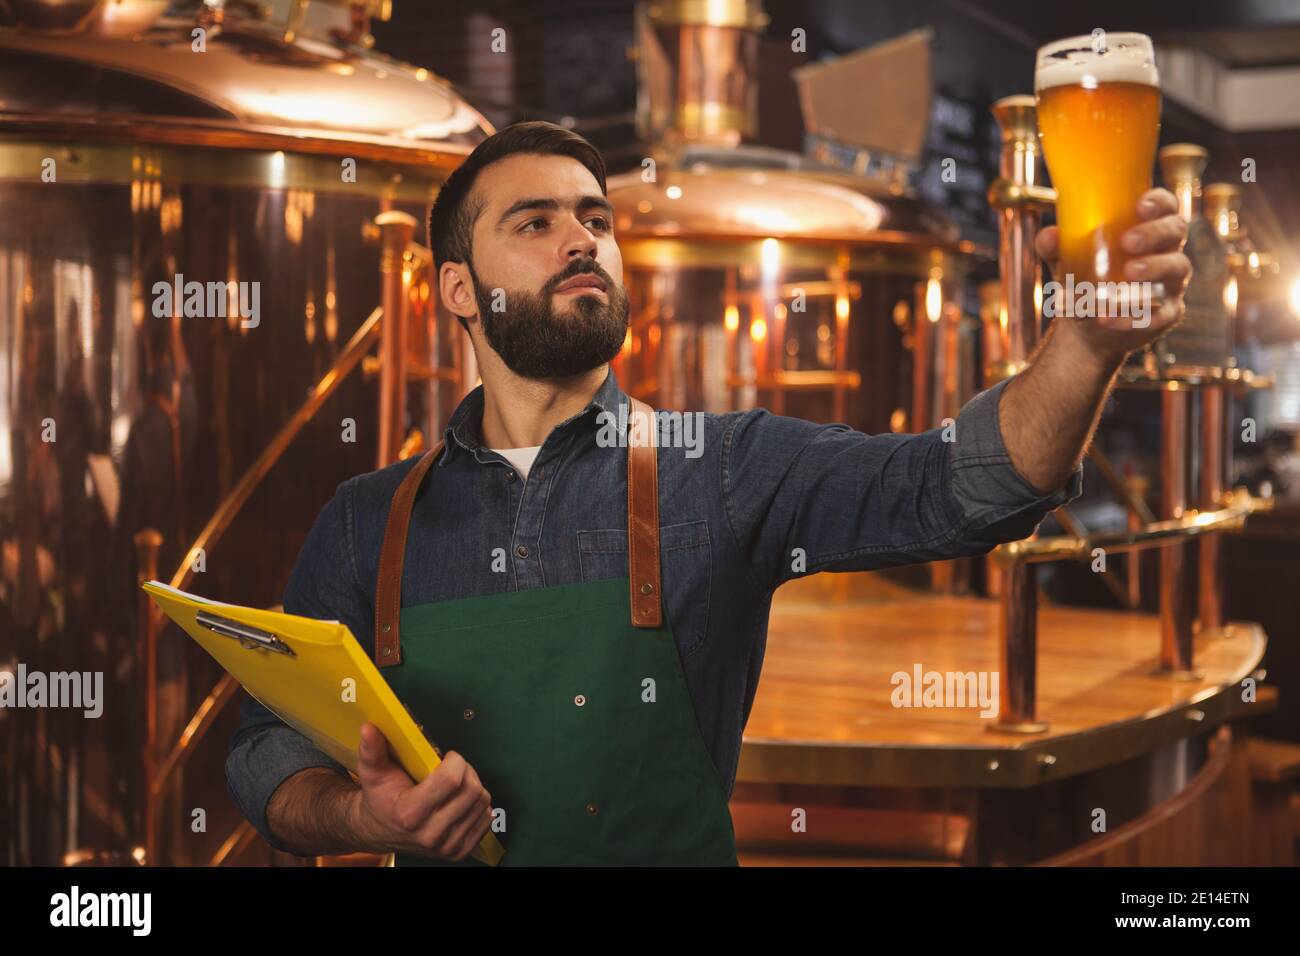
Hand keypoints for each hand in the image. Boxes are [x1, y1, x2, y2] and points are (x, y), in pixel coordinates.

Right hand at [350, 722, 492, 861]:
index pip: (451, 780)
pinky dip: (478, 804)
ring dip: (473, 786)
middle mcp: (430, 835)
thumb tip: (368, 728)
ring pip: (482, 803)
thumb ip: (372, 749)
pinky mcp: (458, 852)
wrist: (378, 831)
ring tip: (455, 783)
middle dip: (466, 770)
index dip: (455, 761)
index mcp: (410, 814)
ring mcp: (446, 846)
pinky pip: (486, 818)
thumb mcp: (372, 772)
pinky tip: (460, 800)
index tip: (448, 757)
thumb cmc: (379, 798)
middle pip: (472, 790)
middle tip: (453, 767)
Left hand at [1035, 187, 1191, 365]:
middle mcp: (1166, 250)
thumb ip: (1054, 247)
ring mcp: (1171, 282)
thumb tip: (1049, 235)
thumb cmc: (1082, 278)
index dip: (1159, 201)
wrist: (1086, 325)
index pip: (1165, 204)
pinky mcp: (1168, 313)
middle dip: (1154, 233)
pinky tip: (1107, 318)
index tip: (1140, 206)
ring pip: (1177, 268)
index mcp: (1147, 227)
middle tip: (1128, 242)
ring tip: (1128, 273)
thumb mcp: (1063, 261)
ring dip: (1154, 269)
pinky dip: (1133, 317)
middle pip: (1175, 231)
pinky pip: (1161, 313)